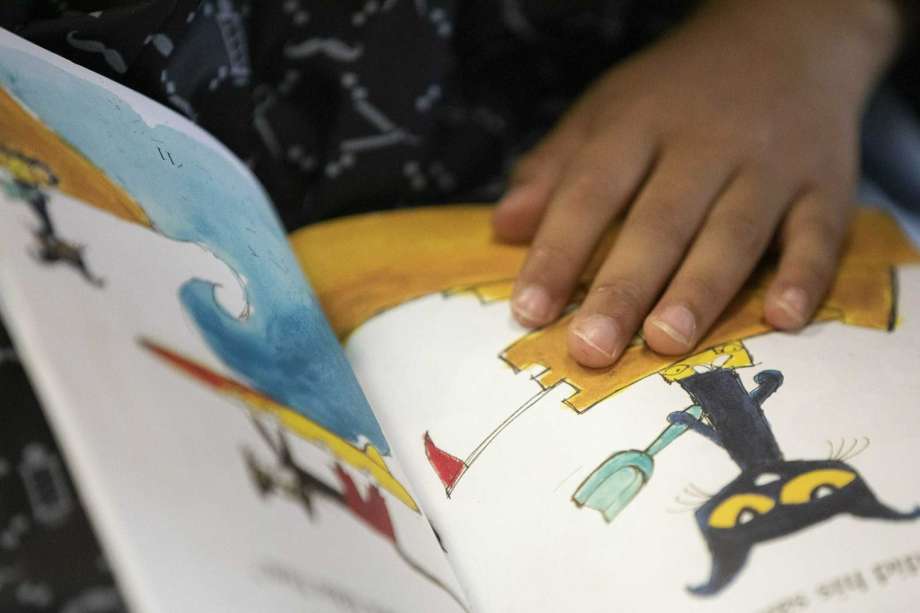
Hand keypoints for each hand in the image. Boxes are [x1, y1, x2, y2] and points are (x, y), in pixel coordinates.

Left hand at [493, 0, 902, 366]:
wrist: (786, 34)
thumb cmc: (676, 91)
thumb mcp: (605, 111)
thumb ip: (554, 168)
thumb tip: (504, 228)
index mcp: (638, 124)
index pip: (590, 192)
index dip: (558, 252)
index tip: (530, 311)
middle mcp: (704, 144)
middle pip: (659, 221)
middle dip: (623, 287)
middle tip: (592, 346)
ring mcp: (770, 163)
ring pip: (734, 231)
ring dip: (700, 289)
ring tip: (666, 341)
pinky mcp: (827, 183)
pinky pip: (820, 232)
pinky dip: (804, 275)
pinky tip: (781, 319)